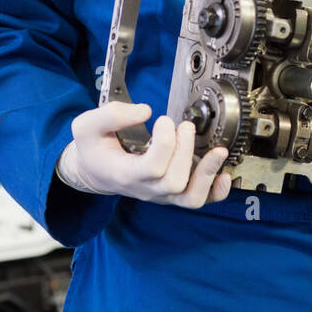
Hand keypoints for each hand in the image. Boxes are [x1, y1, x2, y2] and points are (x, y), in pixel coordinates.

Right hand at [56, 101, 231, 207]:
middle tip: (185, 127)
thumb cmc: (94, 148)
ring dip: (208, 174)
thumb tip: (144, 111)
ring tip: (218, 152)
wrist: (96, 171)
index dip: (165, 143)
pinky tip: (224, 174)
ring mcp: (162, 193)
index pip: (152, 168)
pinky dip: (216, 191)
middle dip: (185, 151)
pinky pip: (199, 200)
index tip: (164, 119)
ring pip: (191, 197)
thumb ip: (112, 115)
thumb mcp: (88, 126)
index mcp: (125, 174)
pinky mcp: (174, 192)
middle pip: (174, 181)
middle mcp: (146, 188)